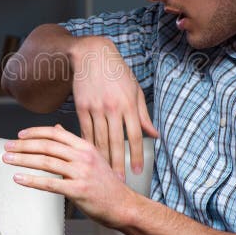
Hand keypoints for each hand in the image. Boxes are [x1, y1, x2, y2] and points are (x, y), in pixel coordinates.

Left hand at [2, 124, 137, 228]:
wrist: (123, 205)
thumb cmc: (107, 184)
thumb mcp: (93, 157)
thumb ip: (73, 144)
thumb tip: (58, 129)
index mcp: (85, 146)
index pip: (55, 133)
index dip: (35, 132)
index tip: (20, 135)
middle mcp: (83, 157)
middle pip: (47, 146)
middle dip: (23, 145)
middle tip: (8, 147)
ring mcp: (81, 173)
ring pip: (46, 162)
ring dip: (23, 160)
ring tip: (8, 160)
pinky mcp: (78, 190)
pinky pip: (50, 184)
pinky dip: (32, 180)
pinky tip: (19, 179)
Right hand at [69, 36, 157, 176]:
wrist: (92, 54)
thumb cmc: (117, 72)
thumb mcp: (134, 89)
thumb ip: (143, 114)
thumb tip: (154, 134)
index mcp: (128, 104)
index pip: (134, 135)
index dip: (136, 155)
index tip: (137, 170)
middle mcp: (111, 107)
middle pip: (115, 142)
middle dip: (118, 163)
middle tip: (120, 179)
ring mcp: (94, 108)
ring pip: (99, 139)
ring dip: (102, 158)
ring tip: (105, 173)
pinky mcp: (81, 107)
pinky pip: (84, 131)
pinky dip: (87, 145)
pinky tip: (89, 156)